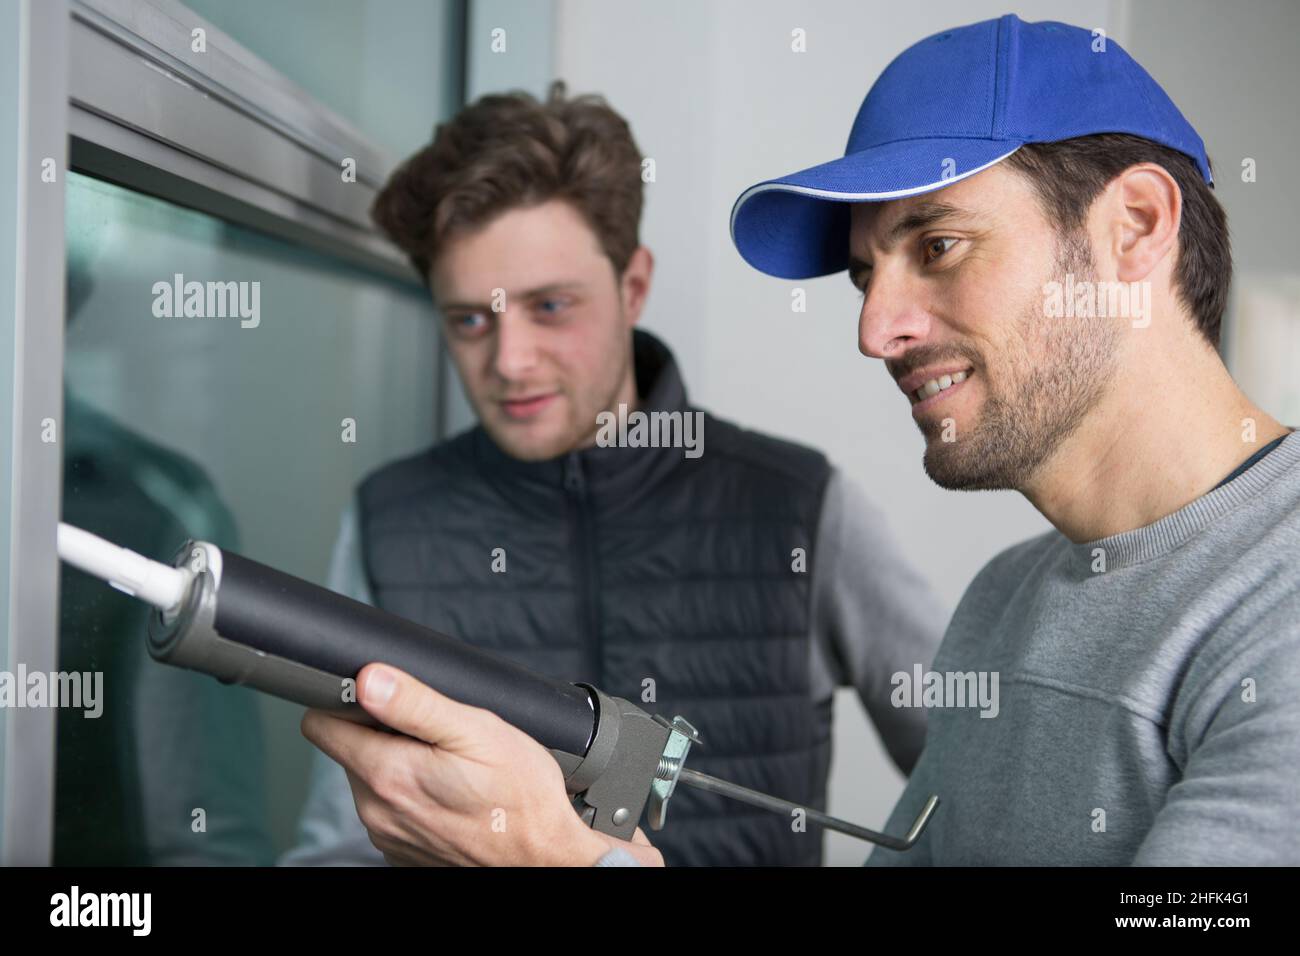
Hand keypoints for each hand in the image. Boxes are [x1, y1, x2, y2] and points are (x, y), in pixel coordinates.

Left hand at [301, 663, 662, 866]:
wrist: (544, 856)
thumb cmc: (521, 795)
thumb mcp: (476, 730)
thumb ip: (415, 703)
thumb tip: (369, 679)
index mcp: (388, 773)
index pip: (322, 726)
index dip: (346, 702)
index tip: (379, 699)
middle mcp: (377, 810)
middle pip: (350, 751)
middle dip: (383, 734)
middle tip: (436, 734)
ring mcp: (388, 835)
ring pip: (370, 780)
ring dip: (399, 765)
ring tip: (449, 764)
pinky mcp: (402, 851)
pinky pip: (390, 810)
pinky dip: (412, 797)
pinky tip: (449, 793)